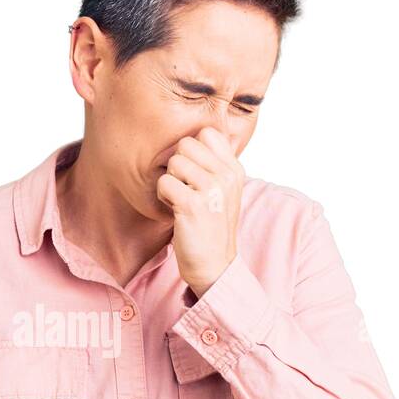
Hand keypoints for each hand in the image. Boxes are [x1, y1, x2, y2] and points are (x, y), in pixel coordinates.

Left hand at [156, 127, 244, 297]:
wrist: (214, 265)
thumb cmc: (212, 226)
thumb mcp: (225, 191)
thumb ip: (216, 163)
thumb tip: (199, 134)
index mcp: (235, 169)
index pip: (207, 132)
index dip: (192, 149)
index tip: (194, 172)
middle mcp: (227, 176)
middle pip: (186, 144)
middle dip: (178, 165)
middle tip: (184, 188)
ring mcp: (211, 189)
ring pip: (174, 162)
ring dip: (169, 181)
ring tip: (180, 200)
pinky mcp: (193, 205)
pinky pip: (164, 182)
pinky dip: (163, 196)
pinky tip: (174, 210)